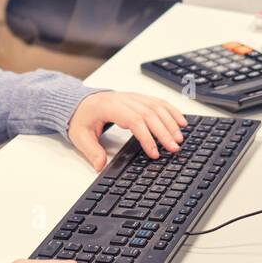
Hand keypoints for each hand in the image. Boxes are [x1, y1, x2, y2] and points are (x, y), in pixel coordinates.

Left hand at [67, 91, 187, 168]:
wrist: (81, 102)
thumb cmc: (82, 118)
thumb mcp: (80, 136)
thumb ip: (91, 151)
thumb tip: (100, 165)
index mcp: (109, 106)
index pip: (133, 120)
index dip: (146, 137)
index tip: (154, 153)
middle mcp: (124, 99)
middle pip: (149, 114)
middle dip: (164, 132)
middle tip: (173, 148)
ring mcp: (133, 97)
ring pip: (157, 107)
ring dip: (170, 122)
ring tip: (179, 139)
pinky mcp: (139, 98)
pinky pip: (158, 102)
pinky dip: (171, 111)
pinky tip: (181, 122)